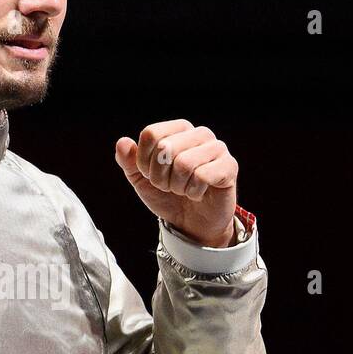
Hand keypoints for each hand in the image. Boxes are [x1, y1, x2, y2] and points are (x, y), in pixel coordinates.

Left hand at [115, 121, 238, 246]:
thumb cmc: (169, 197)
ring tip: (183, 190)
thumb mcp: (141, 180)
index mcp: (178, 130)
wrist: (191, 224)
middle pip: (165, 148)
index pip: (152, 134)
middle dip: (160, 177)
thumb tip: (123, 143)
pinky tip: (198, 194)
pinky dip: (193, 192)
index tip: (152, 175)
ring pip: (184, 163)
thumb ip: (129, 161)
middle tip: (169, 186)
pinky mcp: (229, 166)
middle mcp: (199, 134)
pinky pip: (202, 176)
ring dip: (177, 186)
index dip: (145, 161)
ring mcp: (217, 148)